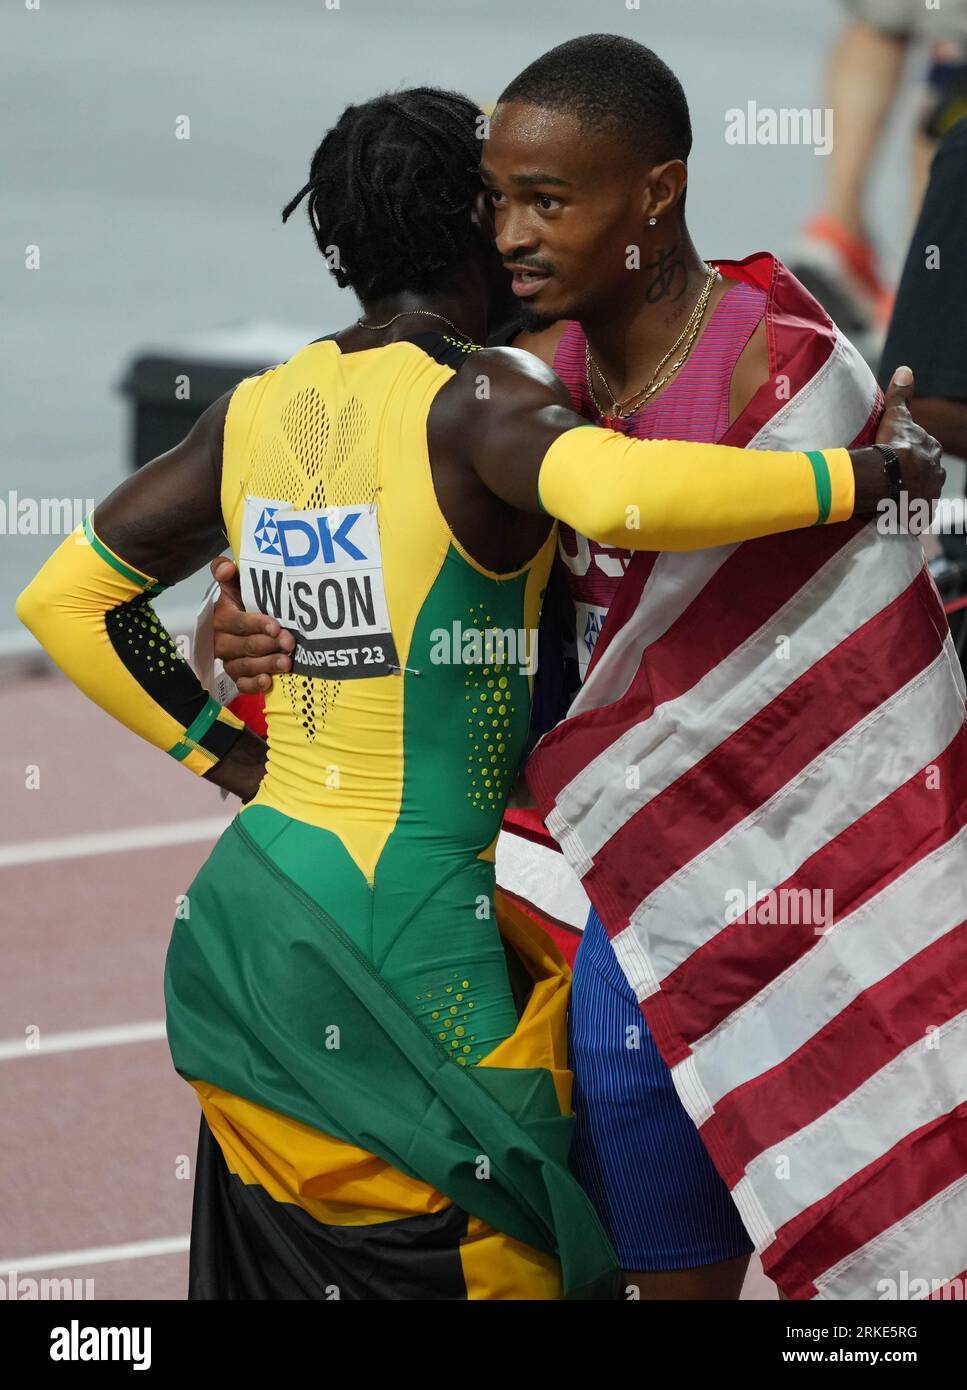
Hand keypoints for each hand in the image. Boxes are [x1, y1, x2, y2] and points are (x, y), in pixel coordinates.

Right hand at [210, 557, 293, 693]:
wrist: (251, 621)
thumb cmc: (246, 601)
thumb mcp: (237, 583)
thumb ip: (227, 572)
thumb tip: (227, 568)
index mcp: (221, 616)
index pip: (236, 622)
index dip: (256, 625)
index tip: (276, 627)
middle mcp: (221, 640)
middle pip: (243, 646)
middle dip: (268, 645)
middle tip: (289, 643)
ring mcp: (228, 659)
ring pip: (243, 666)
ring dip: (266, 664)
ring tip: (286, 663)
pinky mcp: (236, 675)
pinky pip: (241, 684)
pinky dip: (253, 684)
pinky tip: (268, 681)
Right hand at [874, 366, 944, 505]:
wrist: (884, 477)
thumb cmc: (890, 446)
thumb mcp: (895, 415)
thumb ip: (900, 394)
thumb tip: (905, 369)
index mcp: (932, 450)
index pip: (924, 449)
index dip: (910, 452)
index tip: (896, 455)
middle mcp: (936, 472)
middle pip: (926, 472)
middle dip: (914, 474)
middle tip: (893, 476)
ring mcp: (930, 494)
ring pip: (922, 493)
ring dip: (911, 494)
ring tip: (891, 495)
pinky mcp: (921, 513)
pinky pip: (915, 514)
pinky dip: (908, 513)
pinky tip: (895, 511)